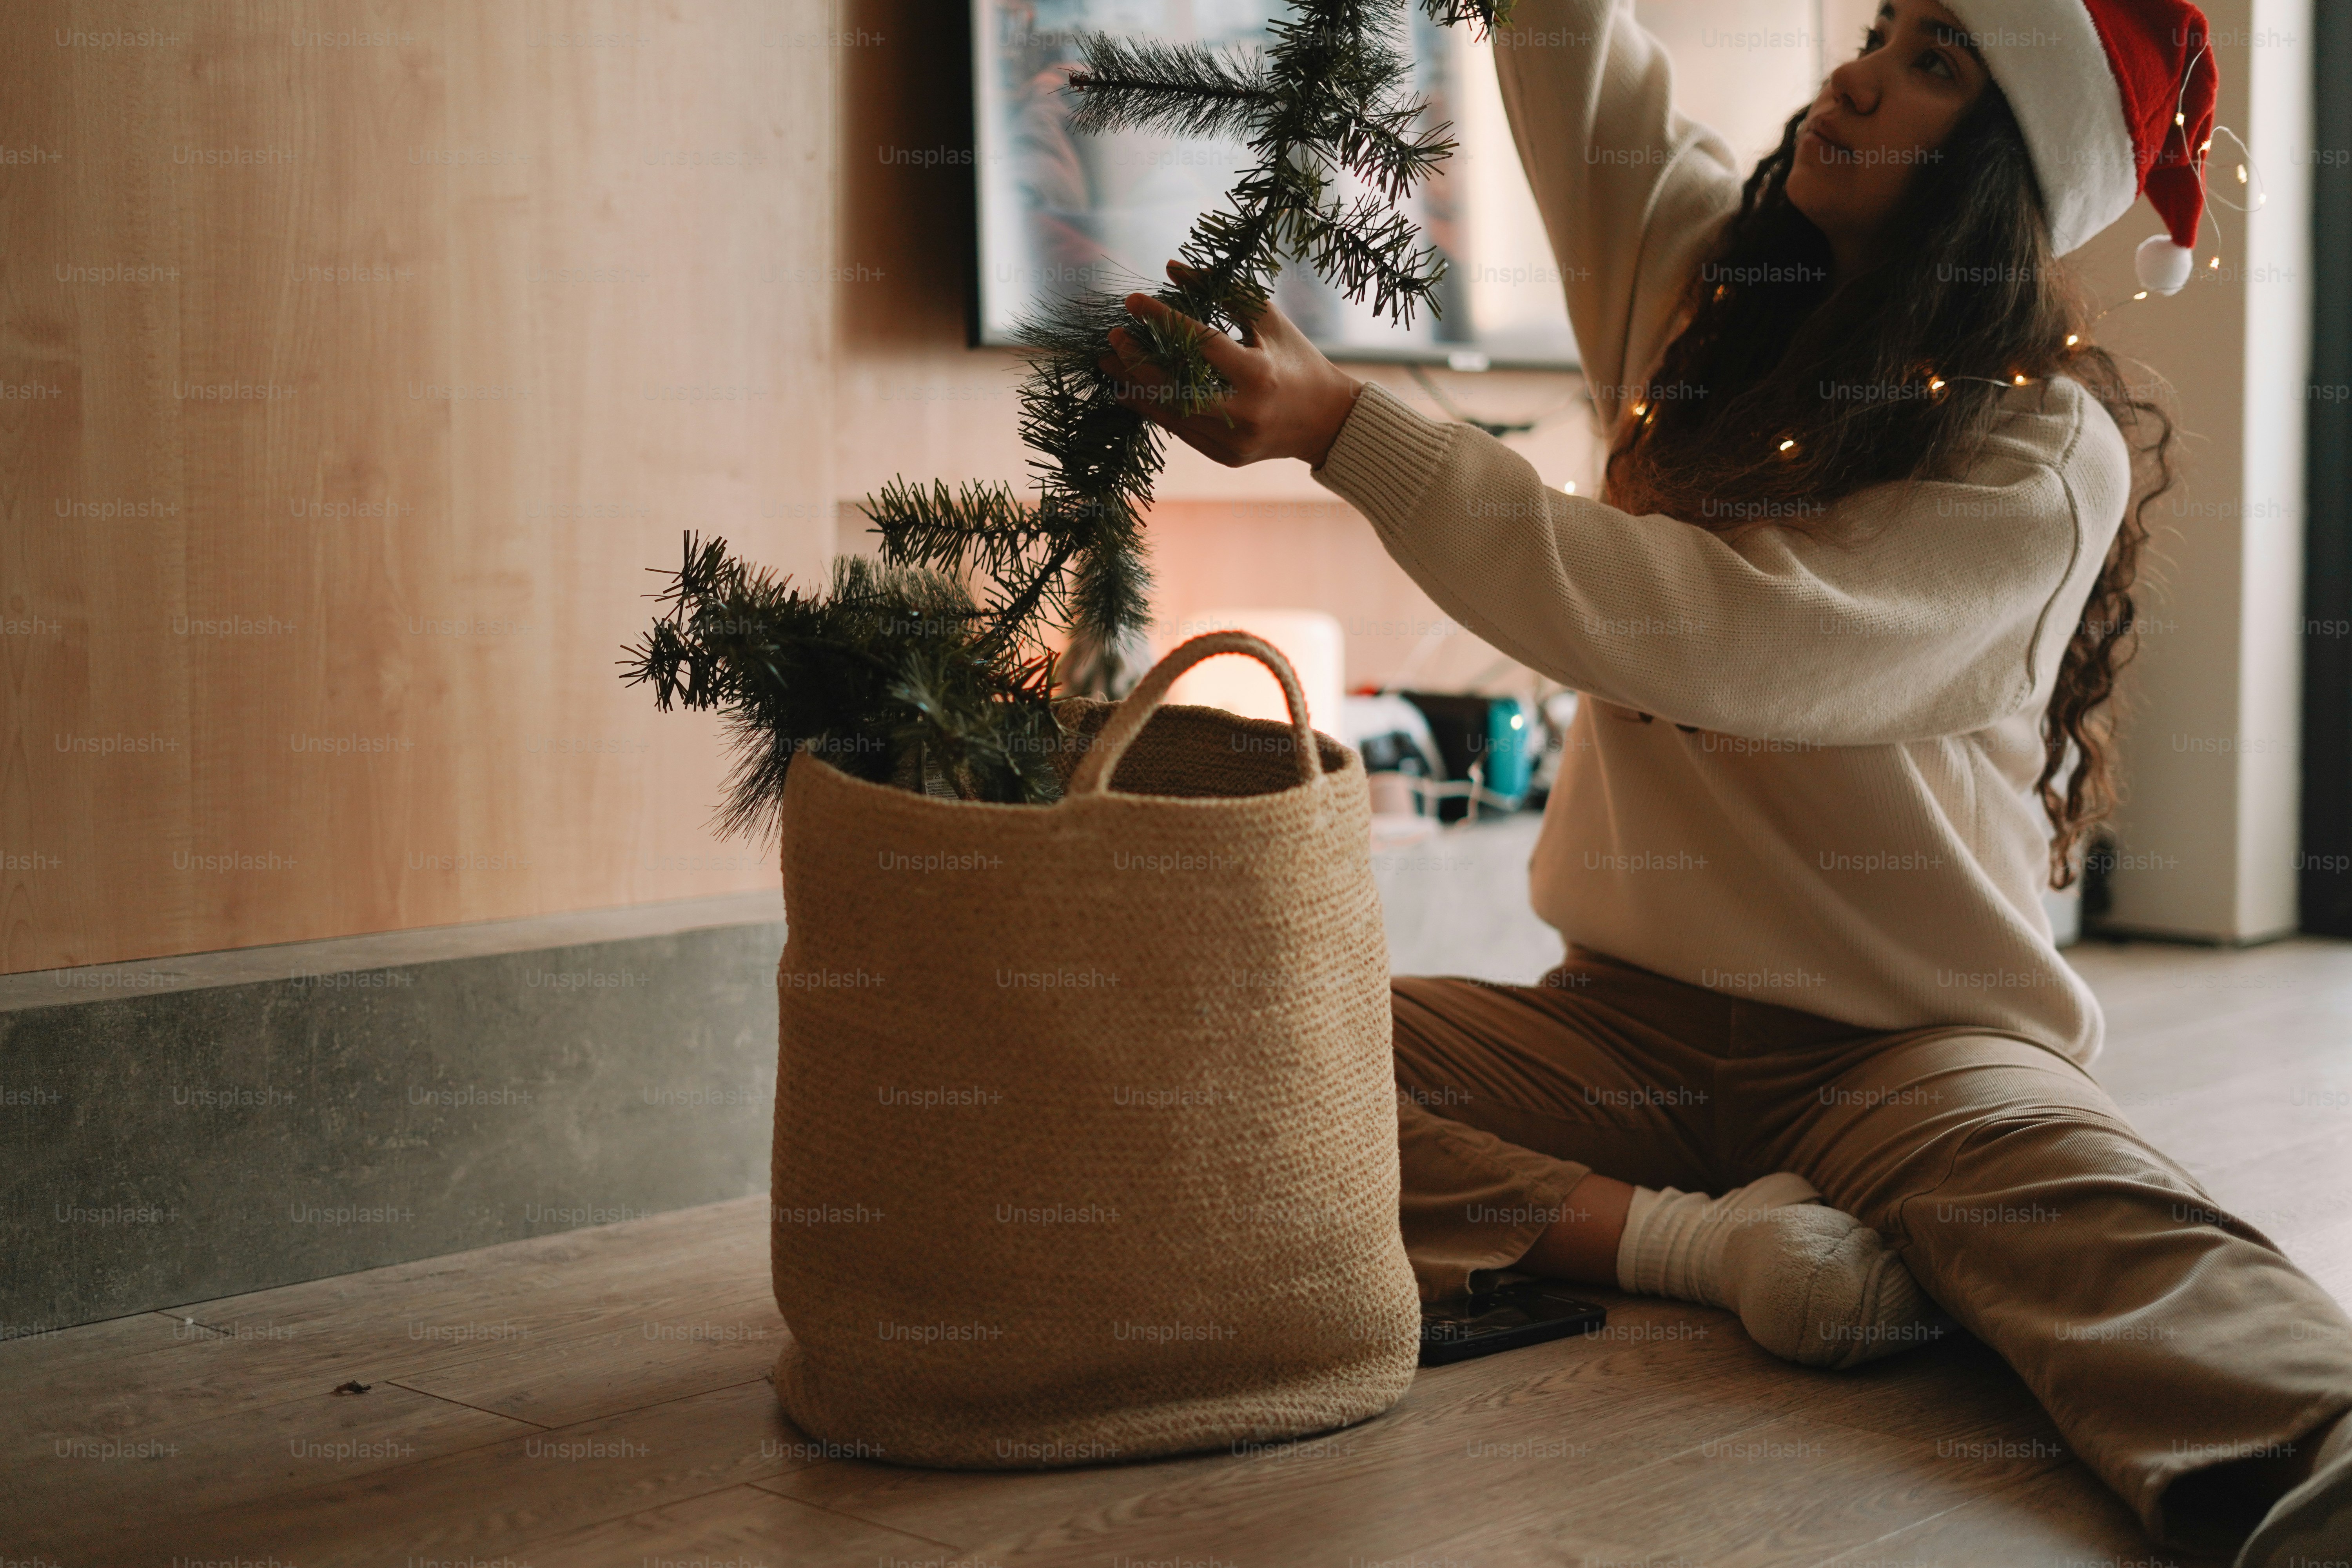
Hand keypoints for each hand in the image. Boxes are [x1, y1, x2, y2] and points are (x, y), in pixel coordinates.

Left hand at [1097, 261, 1363, 468]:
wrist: (1326, 420)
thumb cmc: (1296, 359)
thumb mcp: (1267, 319)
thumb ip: (1222, 291)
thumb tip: (1171, 268)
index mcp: (1258, 374)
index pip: (1198, 343)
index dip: (1162, 320)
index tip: (1132, 302)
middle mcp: (1243, 412)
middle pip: (1174, 385)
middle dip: (1137, 359)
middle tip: (1113, 336)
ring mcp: (1232, 440)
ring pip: (1170, 413)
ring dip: (1134, 386)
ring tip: (1108, 365)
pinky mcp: (1225, 457)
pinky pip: (1180, 431)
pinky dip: (1153, 408)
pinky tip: (1130, 390)